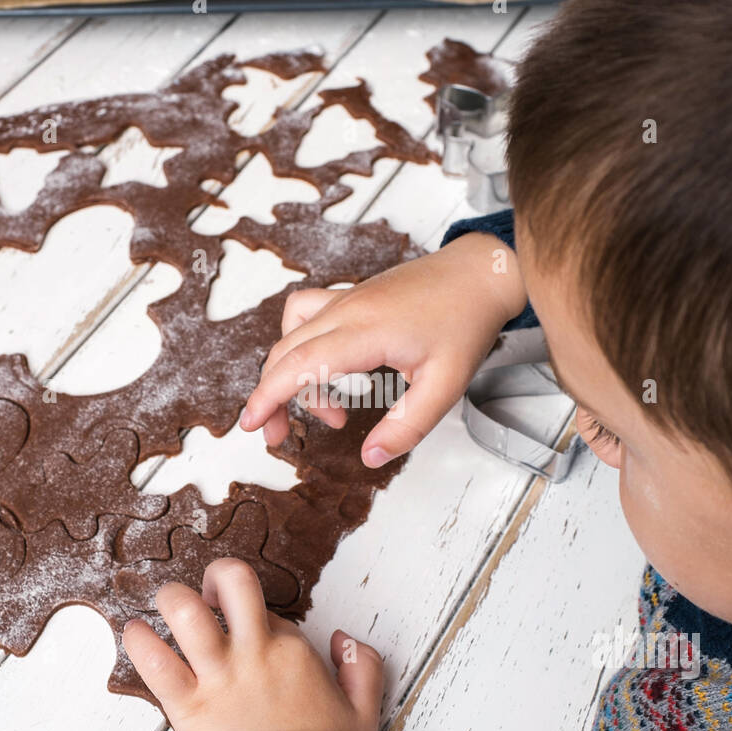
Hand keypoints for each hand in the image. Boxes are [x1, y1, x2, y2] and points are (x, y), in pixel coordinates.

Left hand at [122, 558, 383, 730]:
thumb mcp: (364, 712)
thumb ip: (363, 668)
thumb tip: (342, 639)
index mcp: (293, 650)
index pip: (268, 613)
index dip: (259, 621)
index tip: (254, 640)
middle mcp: (253, 652)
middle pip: (232, 581)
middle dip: (216, 576)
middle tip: (209, 593)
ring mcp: (218, 676)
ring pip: (185, 611)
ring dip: (171, 598)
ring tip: (167, 606)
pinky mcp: (187, 705)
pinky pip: (154, 661)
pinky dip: (139, 641)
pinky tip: (135, 632)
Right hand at [240, 231, 526, 465]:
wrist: (479, 274)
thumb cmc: (466, 322)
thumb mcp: (446, 386)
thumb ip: (408, 426)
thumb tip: (372, 456)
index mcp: (366, 332)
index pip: (300, 365)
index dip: (269, 396)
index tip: (252, 424)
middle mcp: (346, 310)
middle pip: (285, 352)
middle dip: (272, 398)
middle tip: (280, 436)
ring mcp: (345, 299)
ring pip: (291, 334)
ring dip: (288, 373)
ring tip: (326, 410)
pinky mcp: (349, 296)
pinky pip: (305, 316)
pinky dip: (299, 344)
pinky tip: (325, 367)